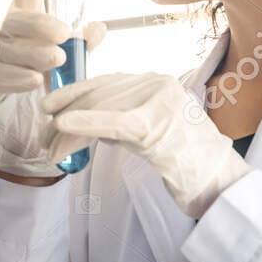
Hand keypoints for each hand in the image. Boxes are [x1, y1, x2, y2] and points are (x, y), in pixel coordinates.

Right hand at [0, 0, 103, 178]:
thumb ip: (79, 39)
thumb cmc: (34, 65)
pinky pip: (0, 76)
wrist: (5, 98)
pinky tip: (34, 81)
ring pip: (10, 52)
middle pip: (16, 23)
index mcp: (24, 19)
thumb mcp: (60, 52)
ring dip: (33, 57)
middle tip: (63, 37)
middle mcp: (5, 33)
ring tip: (53, 62)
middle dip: (39, 28)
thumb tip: (97, 28)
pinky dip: (19, 79)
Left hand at [42, 72, 250, 217]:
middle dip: (64, 122)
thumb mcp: (145, 132)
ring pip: (98, 112)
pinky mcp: (155, 125)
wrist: (216, 181)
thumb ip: (118, 119)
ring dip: (68, 136)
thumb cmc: (182, 161)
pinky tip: (61, 125)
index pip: (104, 82)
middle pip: (97, 97)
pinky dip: (84, 123)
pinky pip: (112, 122)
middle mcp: (157, 83)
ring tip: (52, 154)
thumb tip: (78, 119)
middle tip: (44, 145)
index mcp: (155, 81)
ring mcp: (159, 101)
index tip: (46, 109)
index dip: (71, 95)